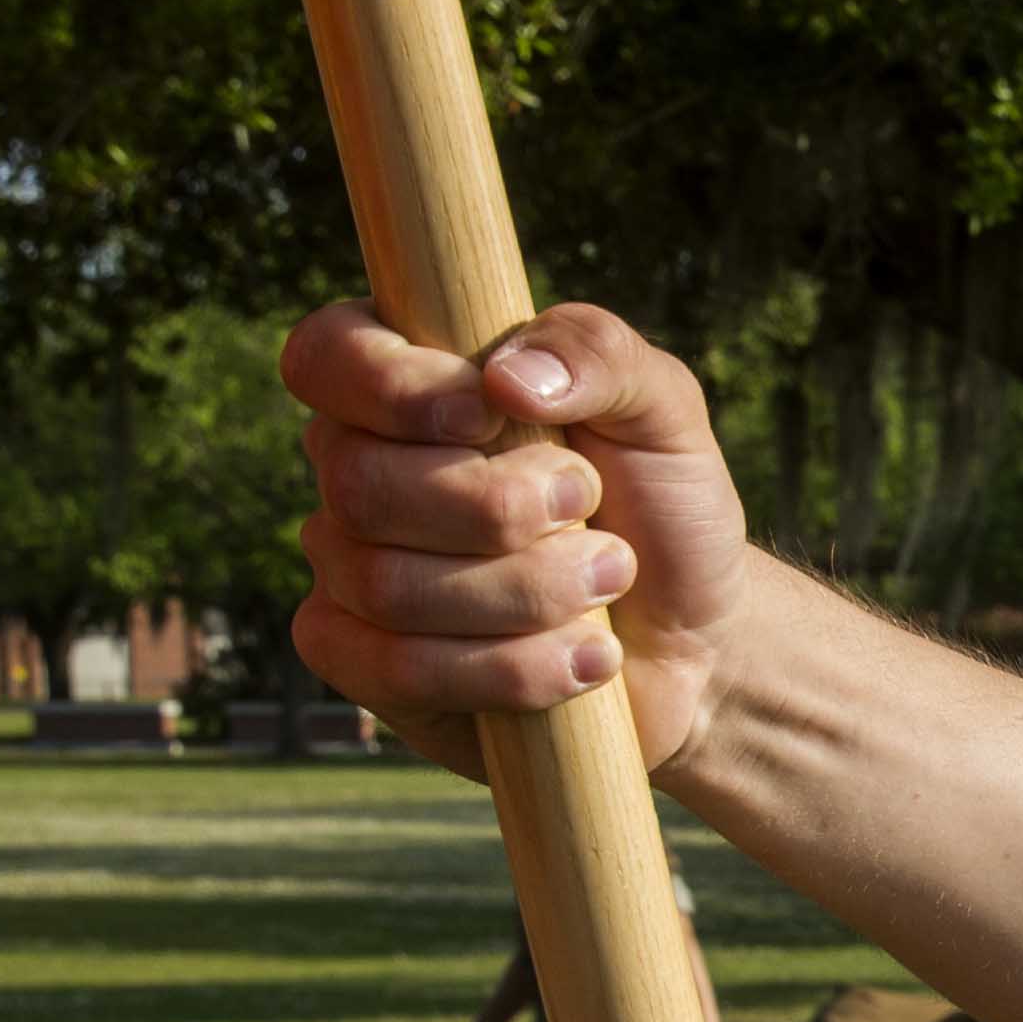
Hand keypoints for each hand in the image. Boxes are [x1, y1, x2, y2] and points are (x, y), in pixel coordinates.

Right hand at [282, 302, 757, 781]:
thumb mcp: (661, 407)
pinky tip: (587, 657)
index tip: (487, 415)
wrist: (696, 634)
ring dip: (532, 591)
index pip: (326, 356)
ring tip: (611, 578)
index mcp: (408, 384)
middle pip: (360, 486)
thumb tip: (505, 376)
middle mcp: (357, 472)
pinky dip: (514, 668)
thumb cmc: (662, 504)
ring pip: (388, 586)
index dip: (393, 388)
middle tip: (590, 504)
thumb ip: (597, 353)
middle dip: (499, 507)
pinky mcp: (366, 667)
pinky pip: (395, 669)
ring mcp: (350, 573)